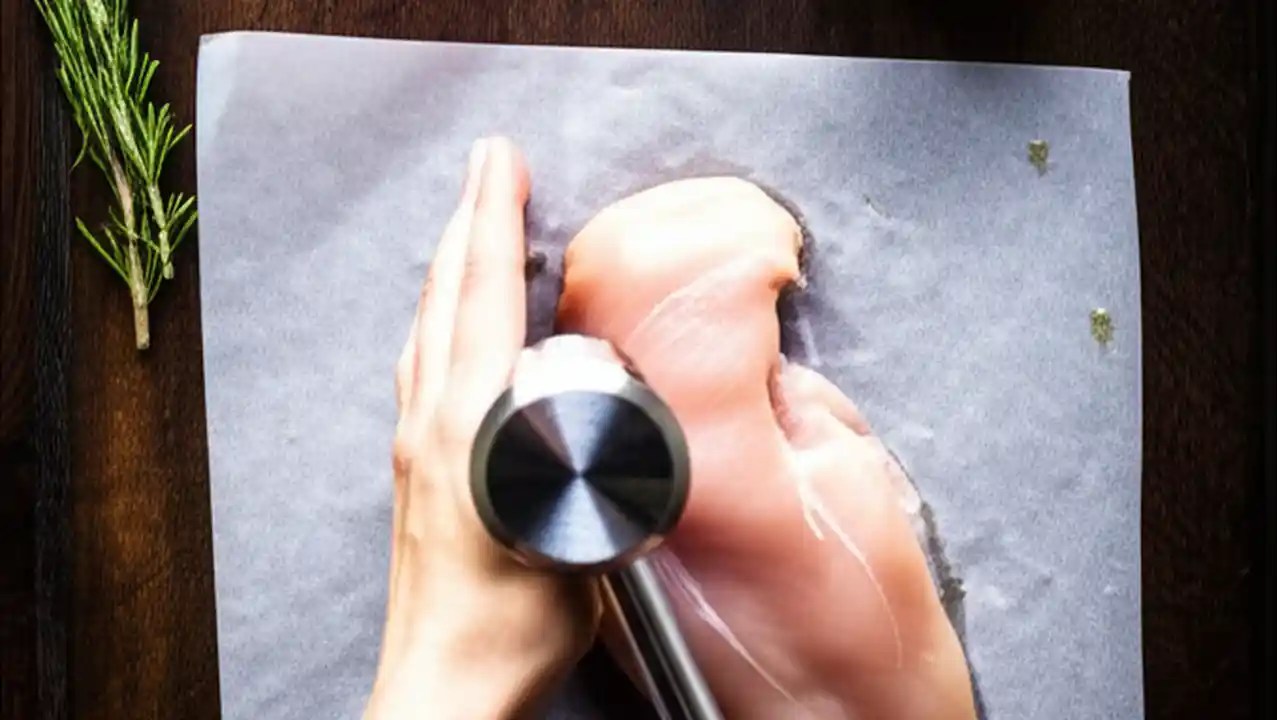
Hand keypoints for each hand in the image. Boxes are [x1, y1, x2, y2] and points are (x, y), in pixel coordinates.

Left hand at [364, 137, 599, 719]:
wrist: (442, 683)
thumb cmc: (509, 625)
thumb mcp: (576, 542)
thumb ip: (592, 475)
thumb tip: (615, 420)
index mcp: (468, 424)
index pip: (484, 298)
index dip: (495, 221)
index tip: (501, 164)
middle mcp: (431, 419)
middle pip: (446, 297)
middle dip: (469, 222)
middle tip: (491, 170)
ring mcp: (414, 443)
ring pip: (426, 328)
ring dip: (452, 268)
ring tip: (475, 231)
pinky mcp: (413, 469)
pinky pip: (421, 366)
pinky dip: (441, 320)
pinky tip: (453, 328)